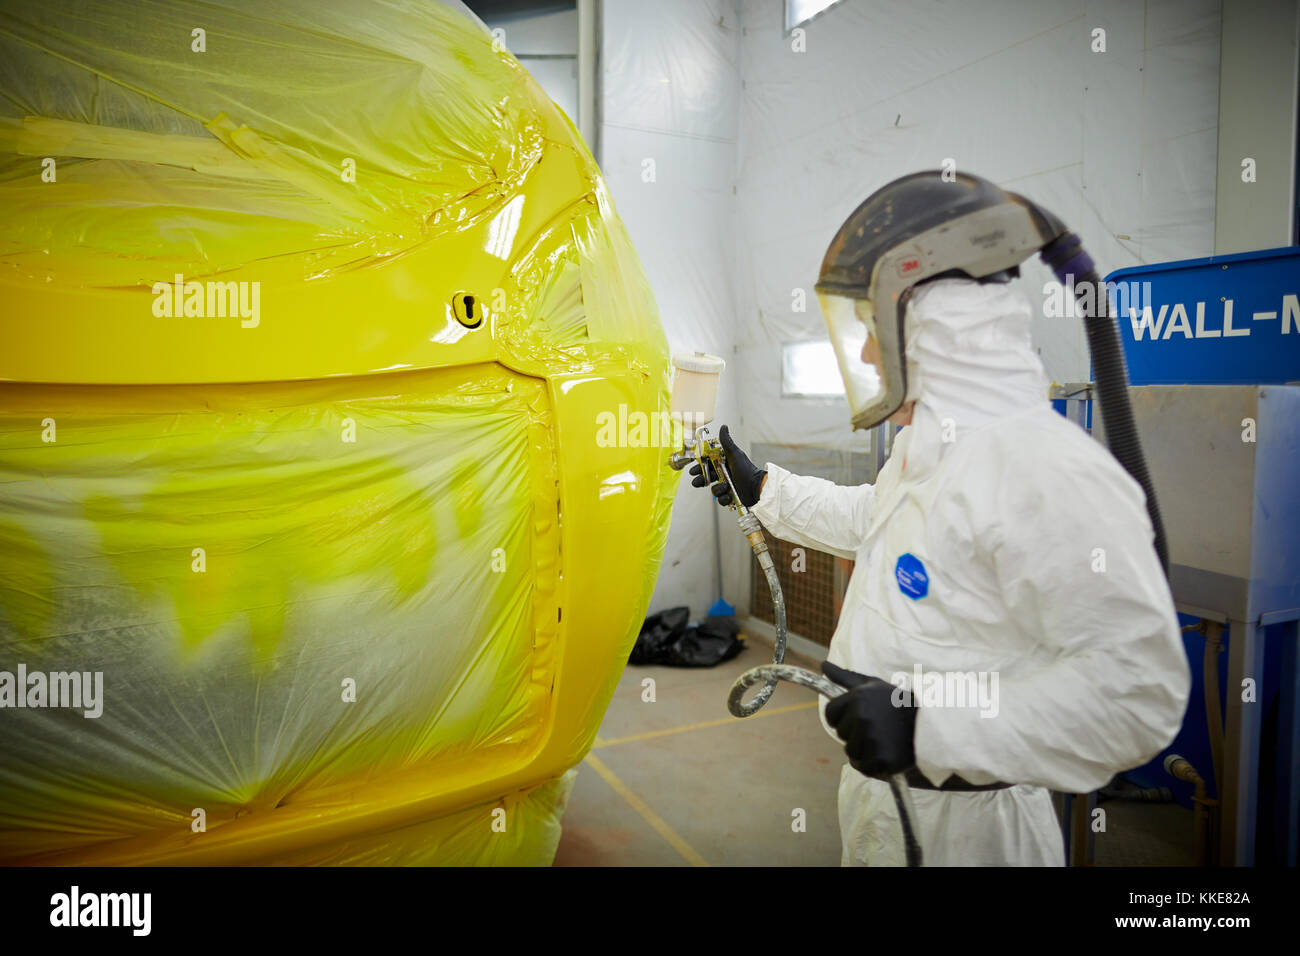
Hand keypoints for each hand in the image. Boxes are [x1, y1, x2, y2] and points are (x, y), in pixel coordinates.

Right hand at [688, 424, 766, 507]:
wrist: (757, 488)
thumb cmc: (747, 470)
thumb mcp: (735, 455)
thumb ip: (727, 442)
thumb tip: (723, 426)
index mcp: (723, 464)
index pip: (707, 465)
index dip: (699, 467)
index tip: (694, 470)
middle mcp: (723, 475)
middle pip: (706, 478)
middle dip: (701, 480)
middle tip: (699, 481)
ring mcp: (726, 486)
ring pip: (713, 490)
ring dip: (718, 489)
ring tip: (726, 487)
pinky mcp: (729, 497)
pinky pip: (720, 499)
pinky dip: (724, 498)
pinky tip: (729, 496)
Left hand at [822, 661, 917, 777]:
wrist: (928, 724)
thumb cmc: (896, 702)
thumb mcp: (872, 685)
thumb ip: (845, 676)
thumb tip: (823, 664)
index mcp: (858, 699)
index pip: (830, 713)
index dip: (841, 717)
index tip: (856, 718)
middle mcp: (863, 718)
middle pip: (840, 734)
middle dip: (854, 733)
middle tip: (876, 727)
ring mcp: (872, 739)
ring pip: (850, 752)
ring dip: (862, 749)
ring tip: (882, 740)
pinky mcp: (882, 759)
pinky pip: (863, 767)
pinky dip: (872, 765)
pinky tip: (886, 753)